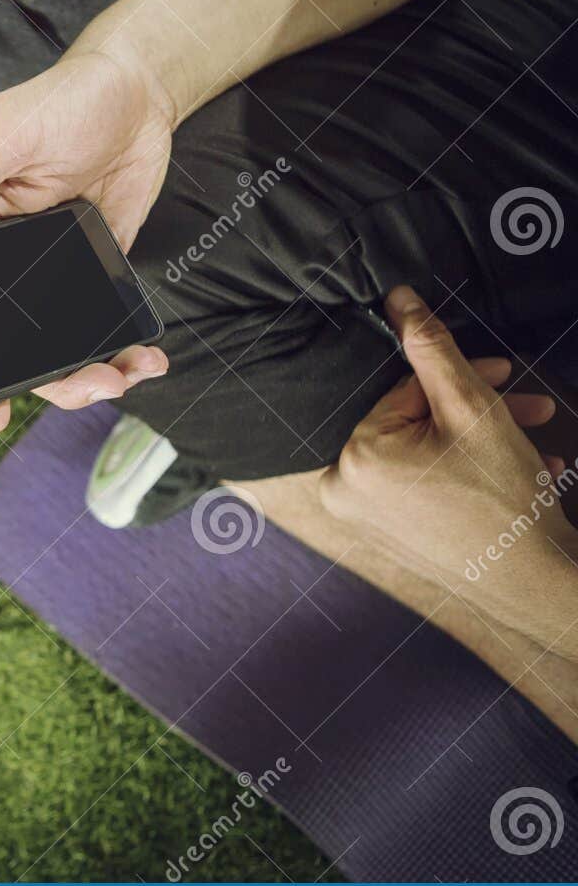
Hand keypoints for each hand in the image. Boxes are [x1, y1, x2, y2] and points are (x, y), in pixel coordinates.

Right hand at [0, 49, 176, 431]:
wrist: (138, 90)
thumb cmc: (60, 101)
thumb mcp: (0, 138)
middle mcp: (5, 259)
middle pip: (9, 342)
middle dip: (41, 381)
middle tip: (79, 390)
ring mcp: (52, 268)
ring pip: (57, 342)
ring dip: (86, 373)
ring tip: (117, 377)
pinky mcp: (97, 265)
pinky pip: (103, 320)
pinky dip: (124, 348)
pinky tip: (143, 359)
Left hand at [319, 286, 572, 583]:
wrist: (540, 587)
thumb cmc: (505, 499)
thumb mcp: (473, 408)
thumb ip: (432, 348)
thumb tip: (398, 298)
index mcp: (352, 459)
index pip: (403, 392)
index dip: (459, 378)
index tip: (505, 373)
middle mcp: (345, 492)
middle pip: (415, 423)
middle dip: (478, 408)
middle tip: (531, 405)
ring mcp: (367, 520)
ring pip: (427, 453)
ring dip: (485, 439)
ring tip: (535, 440)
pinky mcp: (392, 536)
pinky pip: (426, 486)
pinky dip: (471, 474)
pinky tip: (523, 474)